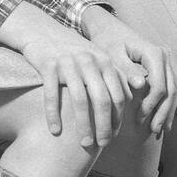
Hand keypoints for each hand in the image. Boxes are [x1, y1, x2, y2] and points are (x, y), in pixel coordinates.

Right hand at [0, 3, 132, 148]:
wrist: (43, 31)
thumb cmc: (74, 52)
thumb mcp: (98, 60)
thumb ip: (115, 78)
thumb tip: (132, 100)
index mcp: (105, 63)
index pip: (118, 95)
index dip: (118, 118)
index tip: (113, 135)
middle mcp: (90, 62)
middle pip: (102, 100)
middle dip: (104, 126)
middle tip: (101, 145)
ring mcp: (69, 63)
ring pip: (80, 100)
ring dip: (83, 125)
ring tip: (84, 143)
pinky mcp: (48, 65)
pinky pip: (52, 94)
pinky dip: (53, 114)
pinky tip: (55, 131)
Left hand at [81, 7, 176, 136]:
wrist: (109, 29)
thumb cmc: (107, 41)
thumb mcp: (112, 54)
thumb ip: (127, 70)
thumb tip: (141, 85)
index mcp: (154, 53)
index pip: (159, 84)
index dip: (151, 104)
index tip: (139, 117)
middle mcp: (164, 57)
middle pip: (171, 89)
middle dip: (163, 112)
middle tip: (153, 130)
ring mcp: (166, 63)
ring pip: (174, 91)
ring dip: (167, 112)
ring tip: (158, 129)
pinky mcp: (162, 69)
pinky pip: (170, 89)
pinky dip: (166, 106)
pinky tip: (161, 121)